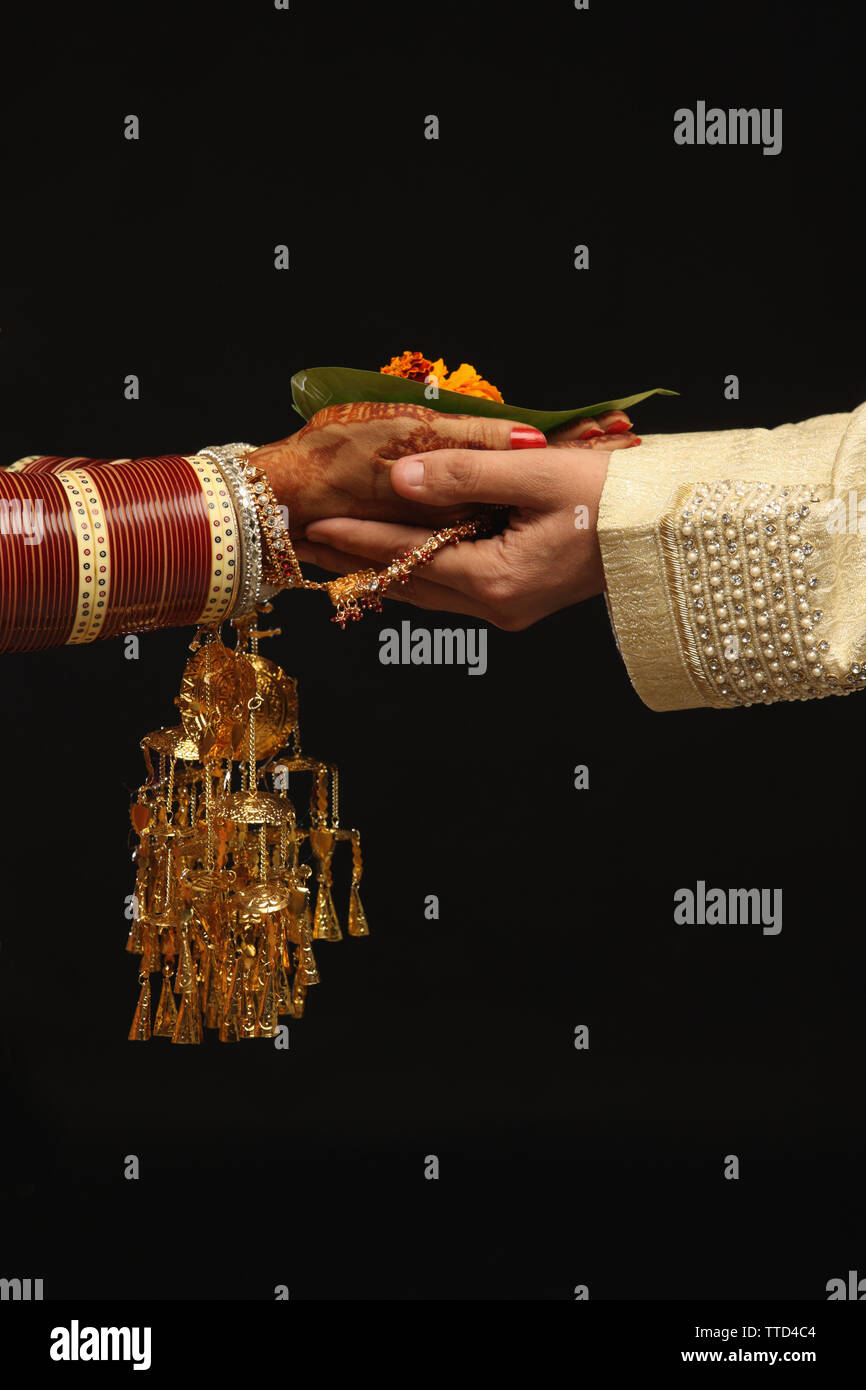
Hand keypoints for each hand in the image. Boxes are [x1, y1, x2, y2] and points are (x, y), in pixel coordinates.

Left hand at [293, 411, 640, 629]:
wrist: (667, 529)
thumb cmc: (612, 497)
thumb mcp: (536, 473)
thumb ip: (464, 475)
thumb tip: (401, 478)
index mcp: (497, 579)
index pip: (407, 556)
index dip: (358, 536)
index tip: (315, 522)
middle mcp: (499, 605)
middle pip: (408, 583)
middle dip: (356, 559)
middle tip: (306, 540)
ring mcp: (510, 608)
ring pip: (428, 590)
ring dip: (382, 567)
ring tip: (335, 549)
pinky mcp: (521, 599)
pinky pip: (453, 587)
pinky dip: (418, 570)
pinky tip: (396, 557)